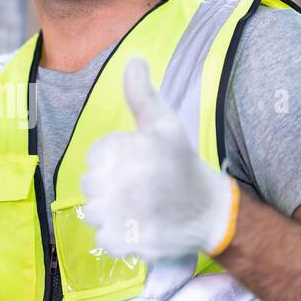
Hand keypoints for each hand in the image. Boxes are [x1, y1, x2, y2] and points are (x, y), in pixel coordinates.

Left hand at [80, 57, 239, 260]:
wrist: (210, 212)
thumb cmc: (183, 164)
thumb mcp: (165, 124)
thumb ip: (142, 94)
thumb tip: (133, 59)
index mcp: (126, 149)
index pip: (94, 157)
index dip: (114, 162)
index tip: (138, 167)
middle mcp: (120, 181)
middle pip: (89, 185)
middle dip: (110, 187)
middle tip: (139, 190)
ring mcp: (120, 214)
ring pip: (92, 211)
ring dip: (110, 212)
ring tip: (138, 209)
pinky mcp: (124, 241)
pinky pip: (102, 237)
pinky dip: (117, 236)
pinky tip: (138, 226)